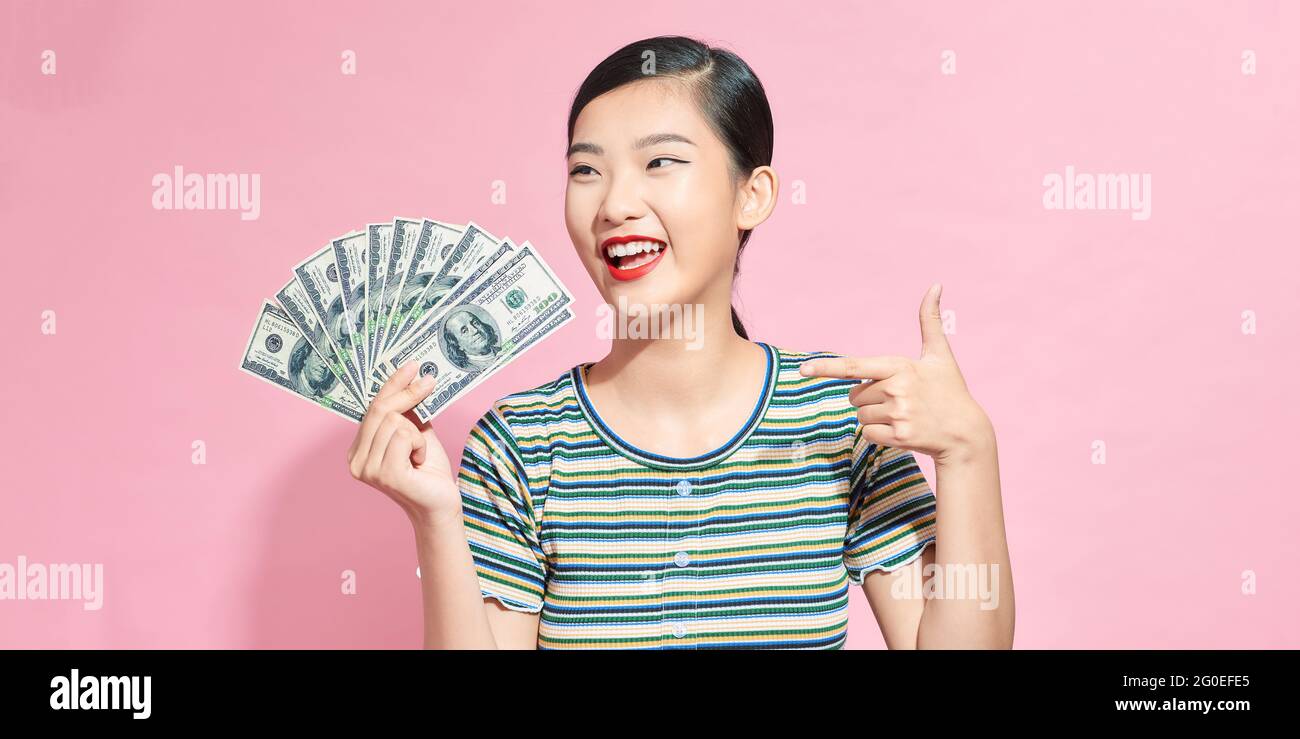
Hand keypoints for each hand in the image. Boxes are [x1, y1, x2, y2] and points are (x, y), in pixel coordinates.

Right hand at [347, 361, 460, 524]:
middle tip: (430, 383)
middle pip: (381, 410)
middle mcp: (356, 460)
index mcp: (358, 449)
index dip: (392, 384)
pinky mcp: (384, 474)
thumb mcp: (416, 433)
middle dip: (409, 395)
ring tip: (419, 454)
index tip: (412, 365)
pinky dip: (419, 445)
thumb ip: (407, 412)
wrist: (441, 503)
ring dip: (416, 434)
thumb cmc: (428, 471)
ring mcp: (367, 469)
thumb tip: (413, 376)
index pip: (372, 408)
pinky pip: (404, 437)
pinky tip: (419, 463)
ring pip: (394, 422)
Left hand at [799, 283, 991, 465]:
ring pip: (860, 415)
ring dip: (876, 417)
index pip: (854, 366)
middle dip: (870, 399)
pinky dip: (880, 435)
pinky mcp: (899, 436)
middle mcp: (897, 388)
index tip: (802, 369)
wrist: (967, 433)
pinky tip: (903, 431)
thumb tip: (935, 285)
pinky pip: (868, 434)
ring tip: (905, 415)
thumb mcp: (940, 355)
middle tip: (901, 401)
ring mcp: (898, 413)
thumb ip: (930, 321)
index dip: (826, 368)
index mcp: (900, 366)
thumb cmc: (950, 390)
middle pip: (855, 395)